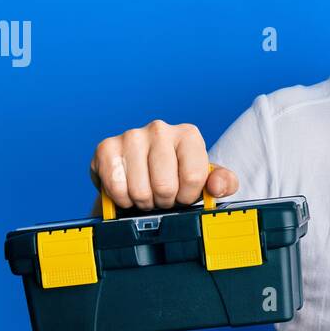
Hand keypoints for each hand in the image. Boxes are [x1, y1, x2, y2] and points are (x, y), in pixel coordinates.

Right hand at [89, 119, 238, 212]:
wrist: (143, 174)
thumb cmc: (178, 176)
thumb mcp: (206, 181)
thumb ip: (223, 183)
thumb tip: (217, 186)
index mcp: (188, 134)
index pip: (193, 177)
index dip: (187, 196)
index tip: (183, 194)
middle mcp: (160, 129)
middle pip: (165, 186)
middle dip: (164, 201)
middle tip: (162, 196)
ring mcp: (131, 136)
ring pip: (140, 190)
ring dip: (143, 201)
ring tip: (146, 193)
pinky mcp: (106, 147)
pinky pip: (116, 187)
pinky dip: (122, 199)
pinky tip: (127, 190)